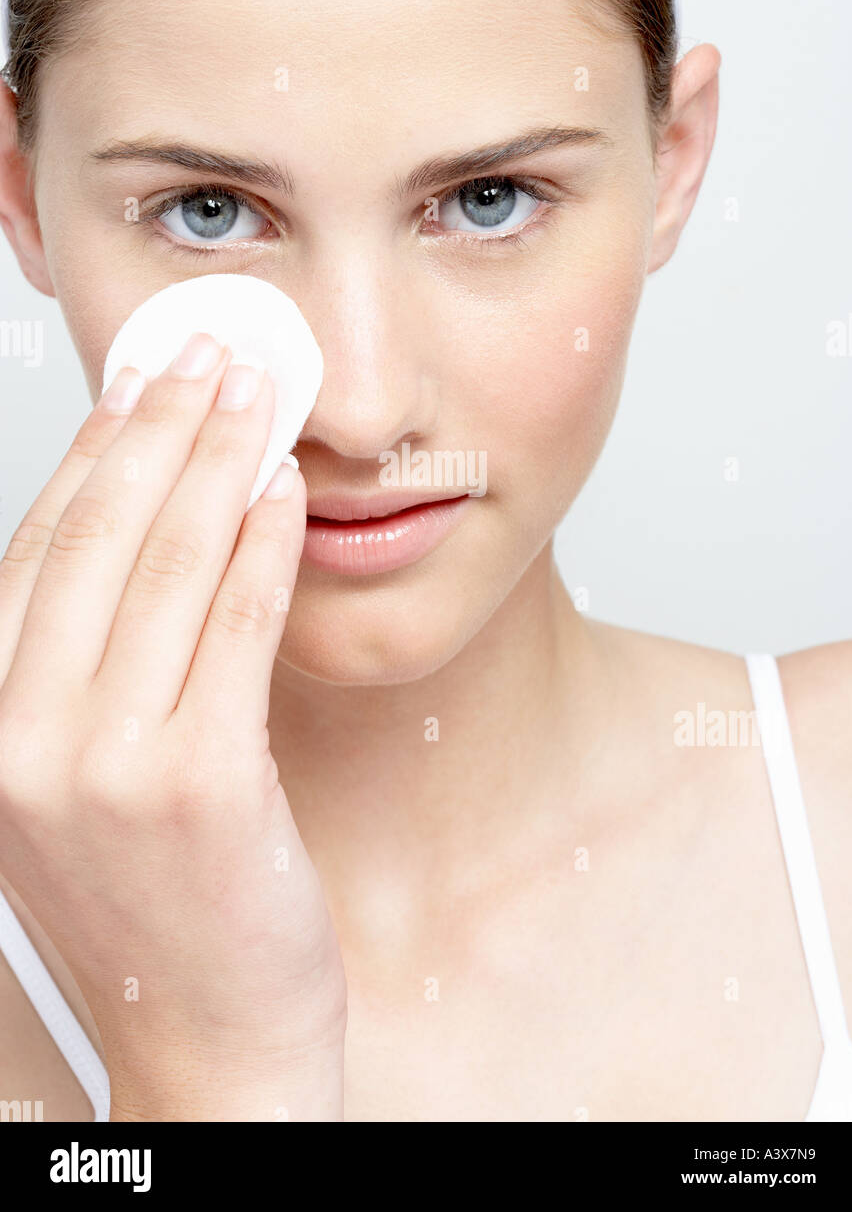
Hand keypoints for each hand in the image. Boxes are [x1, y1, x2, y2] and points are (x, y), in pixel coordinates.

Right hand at [0, 333, 345, 1119]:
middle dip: (158, 428)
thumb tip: (134, 540)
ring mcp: (103, 765)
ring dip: (216, 460)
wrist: (205, 1042)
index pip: (39, 554)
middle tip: (206, 352)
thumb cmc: (157, 909)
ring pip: (164, 568)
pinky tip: (283, 491)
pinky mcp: (196, 785)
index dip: (94, 454)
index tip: (138, 387)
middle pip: (95, 541)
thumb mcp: (80, 789)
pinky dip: (260, 547)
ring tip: (257, 392)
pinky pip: (233, 630)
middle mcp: (22, 740)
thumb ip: (84, 675)